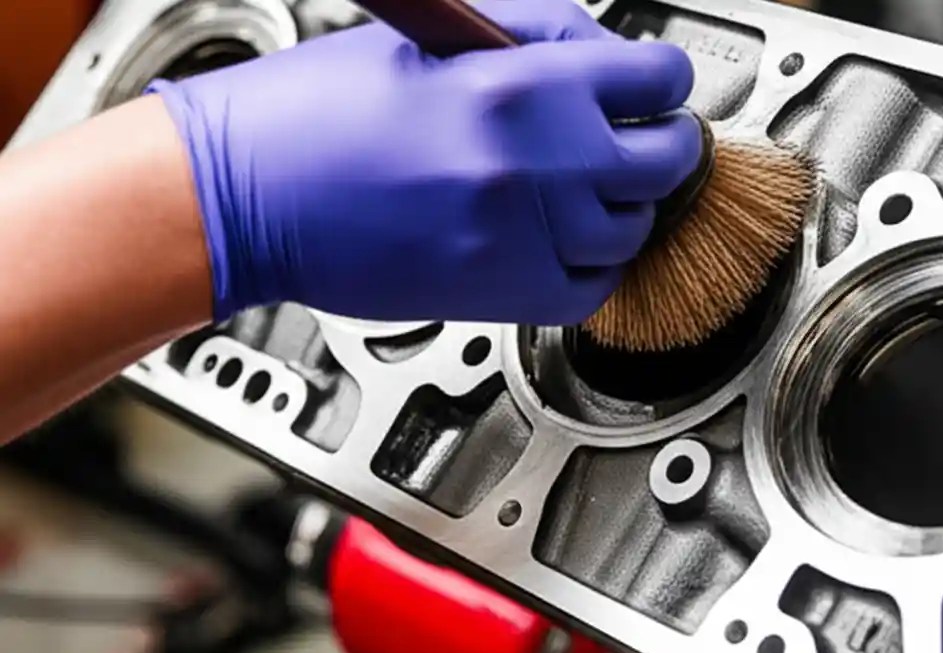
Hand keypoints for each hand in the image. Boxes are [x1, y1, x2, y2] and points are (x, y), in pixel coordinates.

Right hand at [148, 0, 700, 324]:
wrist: (246, 193)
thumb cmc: (320, 110)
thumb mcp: (437, 36)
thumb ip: (540, 35)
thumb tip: (606, 51)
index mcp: (524, 83)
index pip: (659, 82)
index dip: (659, 82)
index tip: (652, 90)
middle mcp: (539, 163)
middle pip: (666, 160)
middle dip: (658, 142)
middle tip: (639, 138)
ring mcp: (527, 236)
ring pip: (636, 227)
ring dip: (624, 205)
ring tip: (587, 189)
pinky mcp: (504, 295)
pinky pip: (594, 287)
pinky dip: (594, 264)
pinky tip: (564, 239)